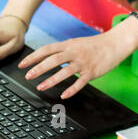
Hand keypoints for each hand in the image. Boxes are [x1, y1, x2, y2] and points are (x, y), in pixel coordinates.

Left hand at [19, 27, 133, 98]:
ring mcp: (83, 62)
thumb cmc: (95, 45)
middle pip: (53, 60)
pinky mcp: (92, 72)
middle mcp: (74, 52)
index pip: (47, 50)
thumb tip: (48, 57)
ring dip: (51, 80)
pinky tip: (64, 95)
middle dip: (39, 68)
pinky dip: (71, 89)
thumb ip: (63, 50)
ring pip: (65, 71)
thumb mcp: (76, 43)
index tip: (23, 64)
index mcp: (68, 45)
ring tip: (40, 87)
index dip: (33, 57)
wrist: (114, 43)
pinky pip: (80, 82)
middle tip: (28, 76)